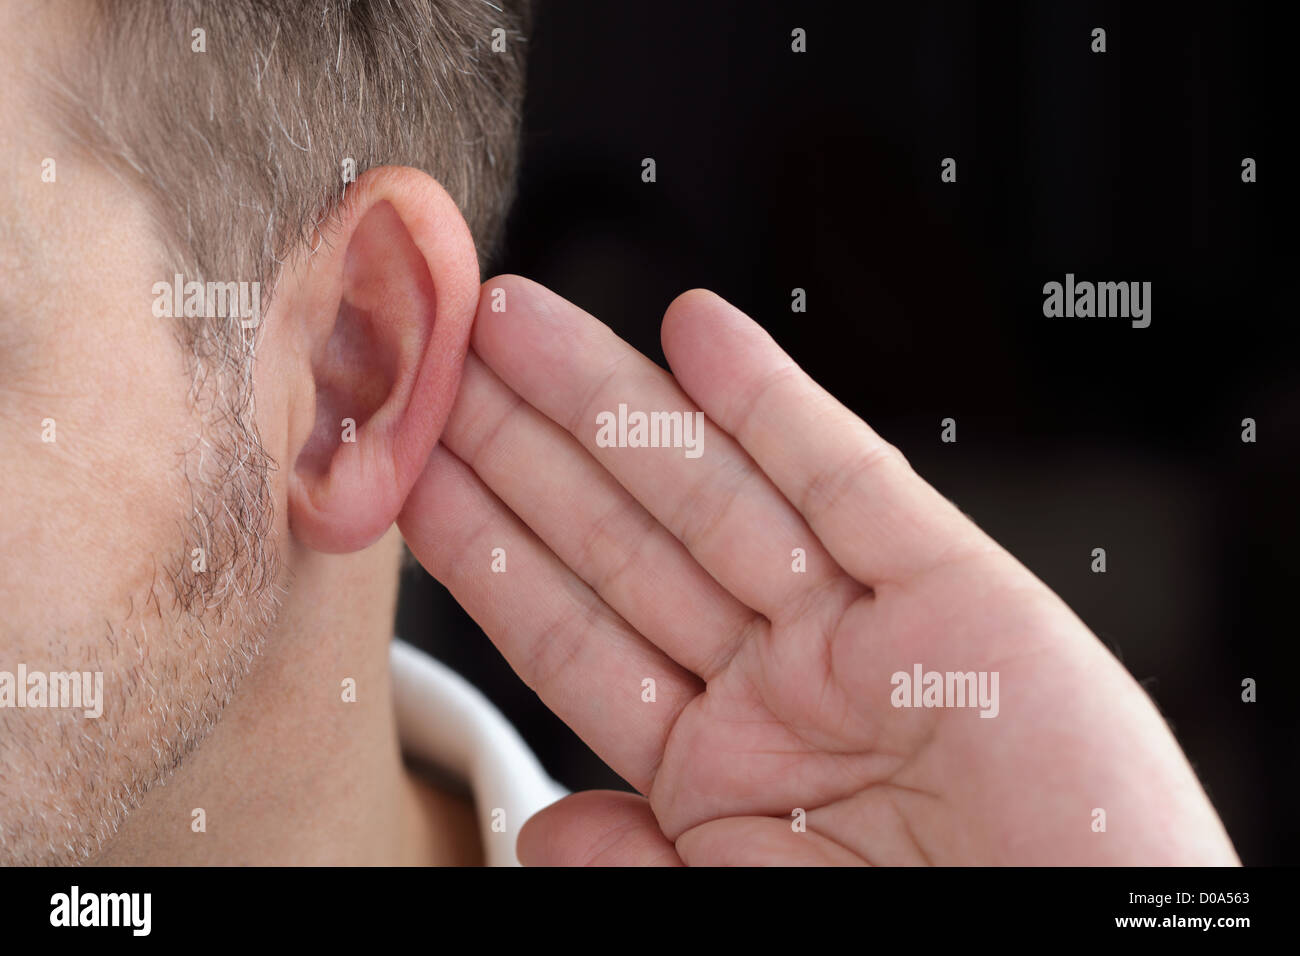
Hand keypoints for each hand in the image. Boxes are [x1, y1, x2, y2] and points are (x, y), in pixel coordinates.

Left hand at [398, 276, 1238, 864]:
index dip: (485, 552)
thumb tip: (543, 834)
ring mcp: (859, 626)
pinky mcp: (954, 588)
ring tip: (516, 322)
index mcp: (720, 764)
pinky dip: (773, 401)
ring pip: (710, 487)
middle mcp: (779, 681)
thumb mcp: (749, 911)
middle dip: (522, 447)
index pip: (568, 633)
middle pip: (621, 538)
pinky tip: (696, 333)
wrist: (1101, 952)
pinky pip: (847, 477)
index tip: (408, 478)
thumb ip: (644, 865)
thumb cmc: (933, 945)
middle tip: (438, 361)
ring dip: (611, 400)